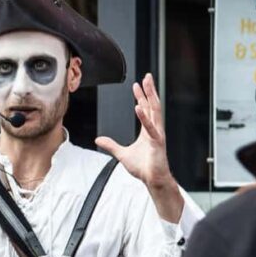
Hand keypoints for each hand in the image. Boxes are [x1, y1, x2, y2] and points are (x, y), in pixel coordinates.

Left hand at [95, 73, 183, 221]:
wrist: (152, 180)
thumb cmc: (143, 168)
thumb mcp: (122, 154)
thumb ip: (111, 145)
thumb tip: (98, 139)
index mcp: (147, 130)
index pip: (145, 109)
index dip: (141, 96)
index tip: (136, 85)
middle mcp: (154, 129)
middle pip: (152, 105)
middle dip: (149, 90)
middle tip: (147, 76)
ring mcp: (157, 135)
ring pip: (155, 111)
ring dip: (150, 97)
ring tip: (146, 84)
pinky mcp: (157, 143)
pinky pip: (151, 128)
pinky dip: (144, 118)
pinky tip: (138, 107)